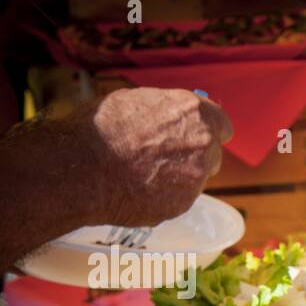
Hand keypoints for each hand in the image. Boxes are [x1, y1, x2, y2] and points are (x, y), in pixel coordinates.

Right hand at [80, 88, 233, 226]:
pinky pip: (179, 198)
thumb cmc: (101, 128)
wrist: (82, 168)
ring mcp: (195, 178)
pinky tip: (138, 189)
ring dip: (179, 176)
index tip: (204, 135)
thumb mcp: (133, 101)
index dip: (211, 130)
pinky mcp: (183, 204)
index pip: (222, 124)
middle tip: (166, 156)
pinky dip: (164, 196)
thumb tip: (168, 114)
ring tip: (143, 173)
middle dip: (195, 155)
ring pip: (196, 178)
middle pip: (212, 153)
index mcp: (194, 114)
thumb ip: (164, 110)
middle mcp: (203, 146)